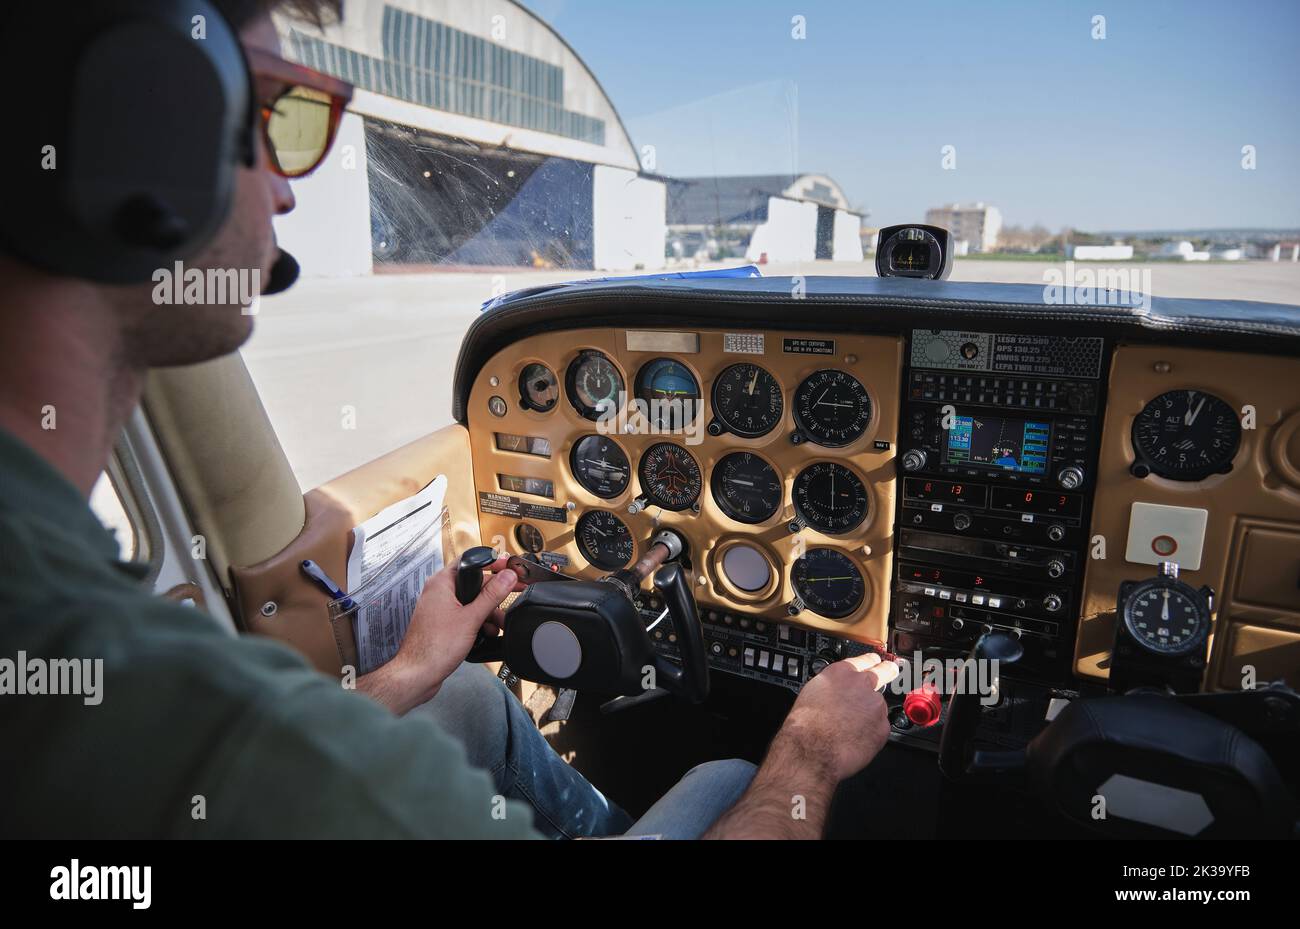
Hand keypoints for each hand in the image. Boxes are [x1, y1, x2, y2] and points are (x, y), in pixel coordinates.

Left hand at [357, 556, 522, 713]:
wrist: (418, 675)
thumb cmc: (434, 648)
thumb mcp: (471, 618)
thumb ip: (492, 595)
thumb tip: (507, 576)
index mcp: (441, 583)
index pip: (471, 562)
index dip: (493, 564)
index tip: (509, 568)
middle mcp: (439, 592)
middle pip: (474, 583)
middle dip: (494, 594)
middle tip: (513, 592)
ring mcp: (441, 608)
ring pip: (471, 602)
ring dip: (488, 612)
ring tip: (499, 624)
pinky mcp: (443, 623)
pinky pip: (466, 615)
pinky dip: (478, 622)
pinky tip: (487, 632)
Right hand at [775, 653, 899, 782]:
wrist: (813, 749)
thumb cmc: (806, 724)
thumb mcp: (814, 691)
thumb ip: (833, 686)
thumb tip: (839, 690)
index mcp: (842, 673)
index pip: (865, 660)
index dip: (872, 662)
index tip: (876, 662)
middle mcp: (862, 685)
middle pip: (884, 672)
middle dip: (888, 671)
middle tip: (892, 671)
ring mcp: (875, 705)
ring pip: (878, 707)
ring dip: (871, 713)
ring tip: (852, 727)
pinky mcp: (883, 727)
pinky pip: (880, 727)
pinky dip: (872, 733)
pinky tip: (856, 738)